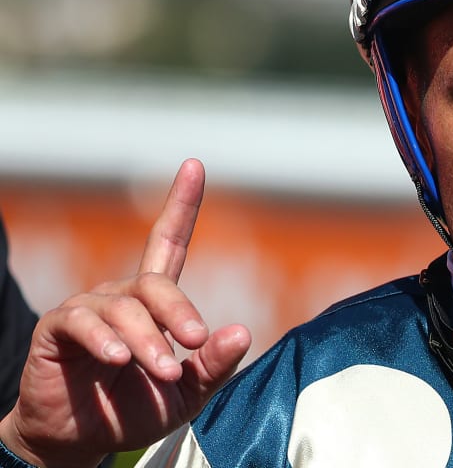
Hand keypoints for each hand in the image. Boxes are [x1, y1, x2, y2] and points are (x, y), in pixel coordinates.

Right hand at [0, 159, 251, 467]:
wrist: (80, 443)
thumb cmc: (136, 409)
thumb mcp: (187, 392)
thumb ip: (214, 365)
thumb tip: (242, 332)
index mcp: (155, 302)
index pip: (169, 243)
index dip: (182, 205)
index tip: (194, 165)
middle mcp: (122, 296)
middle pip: (157, 284)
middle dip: (180, 312)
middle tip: (195, 341)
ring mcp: (88, 309)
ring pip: (126, 310)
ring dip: (149, 342)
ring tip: (165, 371)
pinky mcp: (56, 329)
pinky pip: (83, 322)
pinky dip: (105, 339)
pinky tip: (119, 359)